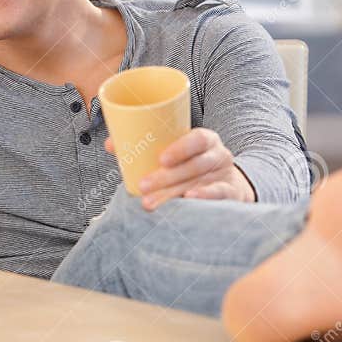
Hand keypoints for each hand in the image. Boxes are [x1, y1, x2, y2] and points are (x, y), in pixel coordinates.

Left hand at [104, 128, 255, 209]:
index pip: (198, 139)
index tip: (161, 159)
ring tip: (151, 202)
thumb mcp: (176, 152)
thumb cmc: (191, 164)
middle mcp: (218, 155)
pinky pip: (219, 195)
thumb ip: (145, 147)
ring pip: (200, 183)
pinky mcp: (230, 194)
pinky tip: (189, 201)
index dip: (181, 148)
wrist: (227, 184)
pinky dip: (205, 198)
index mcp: (205, 139)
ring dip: (174, 193)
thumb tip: (111, 144)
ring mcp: (224, 176)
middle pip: (195, 165)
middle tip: (143, 186)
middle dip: (167, 177)